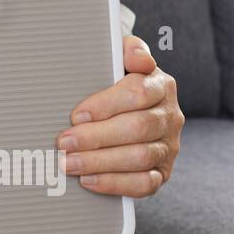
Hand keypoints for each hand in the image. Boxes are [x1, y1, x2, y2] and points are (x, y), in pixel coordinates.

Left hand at [56, 35, 183, 196]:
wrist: (132, 111)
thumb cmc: (119, 85)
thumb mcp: (122, 60)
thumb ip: (129, 50)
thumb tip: (137, 56)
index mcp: (160, 85)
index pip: (138, 93)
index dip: (106, 105)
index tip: (77, 115)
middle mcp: (169, 116)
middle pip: (137, 128)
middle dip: (96, 137)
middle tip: (64, 142)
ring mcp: (168, 146)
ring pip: (139, 157)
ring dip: (99, 162)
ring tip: (68, 163)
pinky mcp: (162, 172)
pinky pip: (144, 184)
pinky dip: (115, 184)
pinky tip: (89, 180)